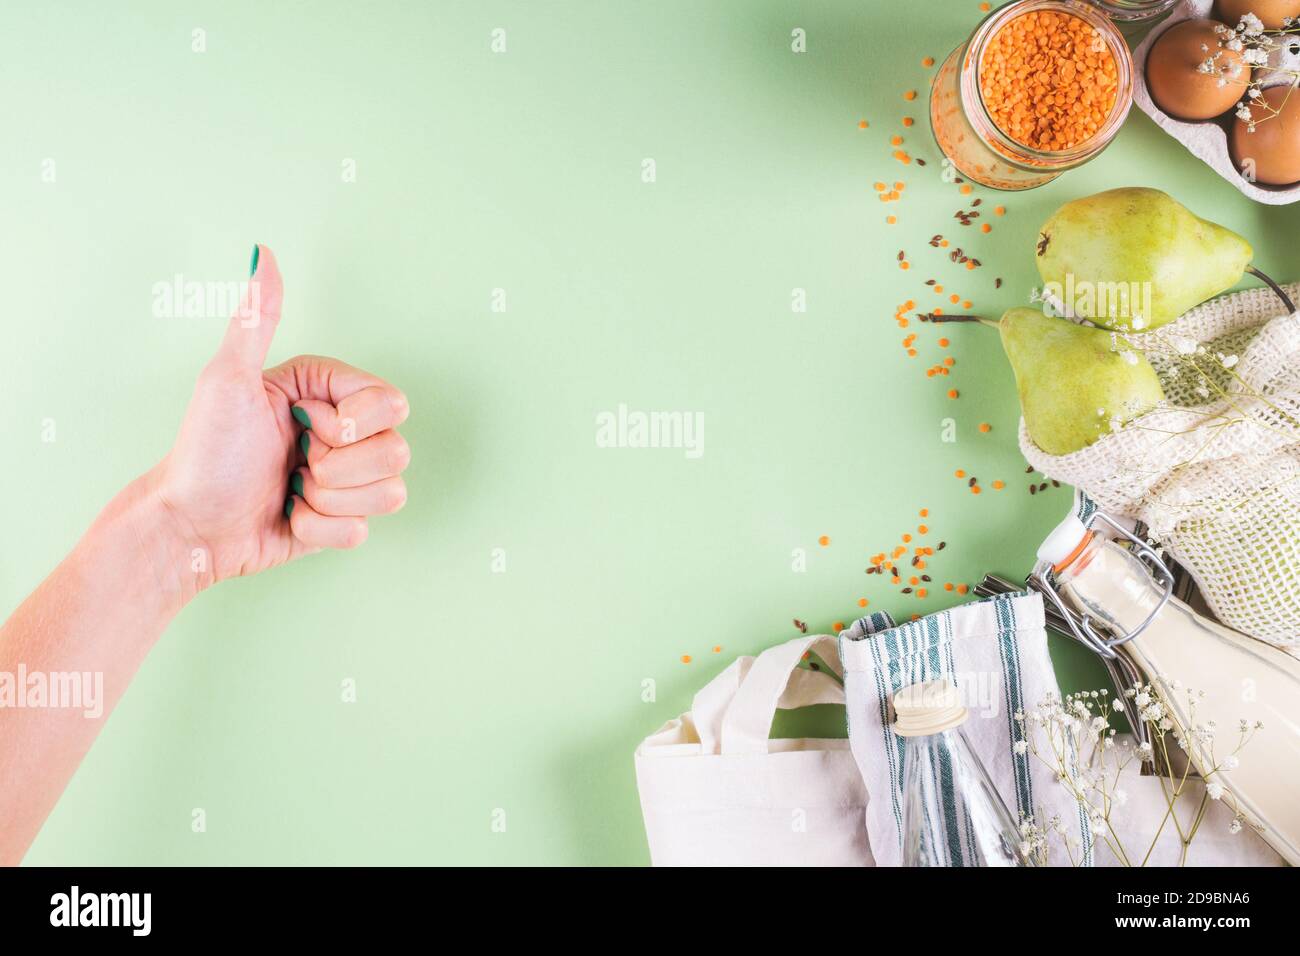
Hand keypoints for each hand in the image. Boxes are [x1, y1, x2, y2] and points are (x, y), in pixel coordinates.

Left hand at [152, 245, 409, 594]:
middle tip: (294, 460)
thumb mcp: (227, 379)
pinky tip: (290, 516)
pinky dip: (319, 530)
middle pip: (397, 450)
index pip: (392, 403)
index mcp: (328, 393)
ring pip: (390, 494)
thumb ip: (257, 317)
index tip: (301, 423)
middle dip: (337, 467)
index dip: (349, 423)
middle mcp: (345, 433)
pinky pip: (363, 532)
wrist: (190, 526)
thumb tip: (263, 252)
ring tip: (291, 489)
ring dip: (329, 500)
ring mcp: (347, 479)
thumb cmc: (203, 452)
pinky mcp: (342, 521)